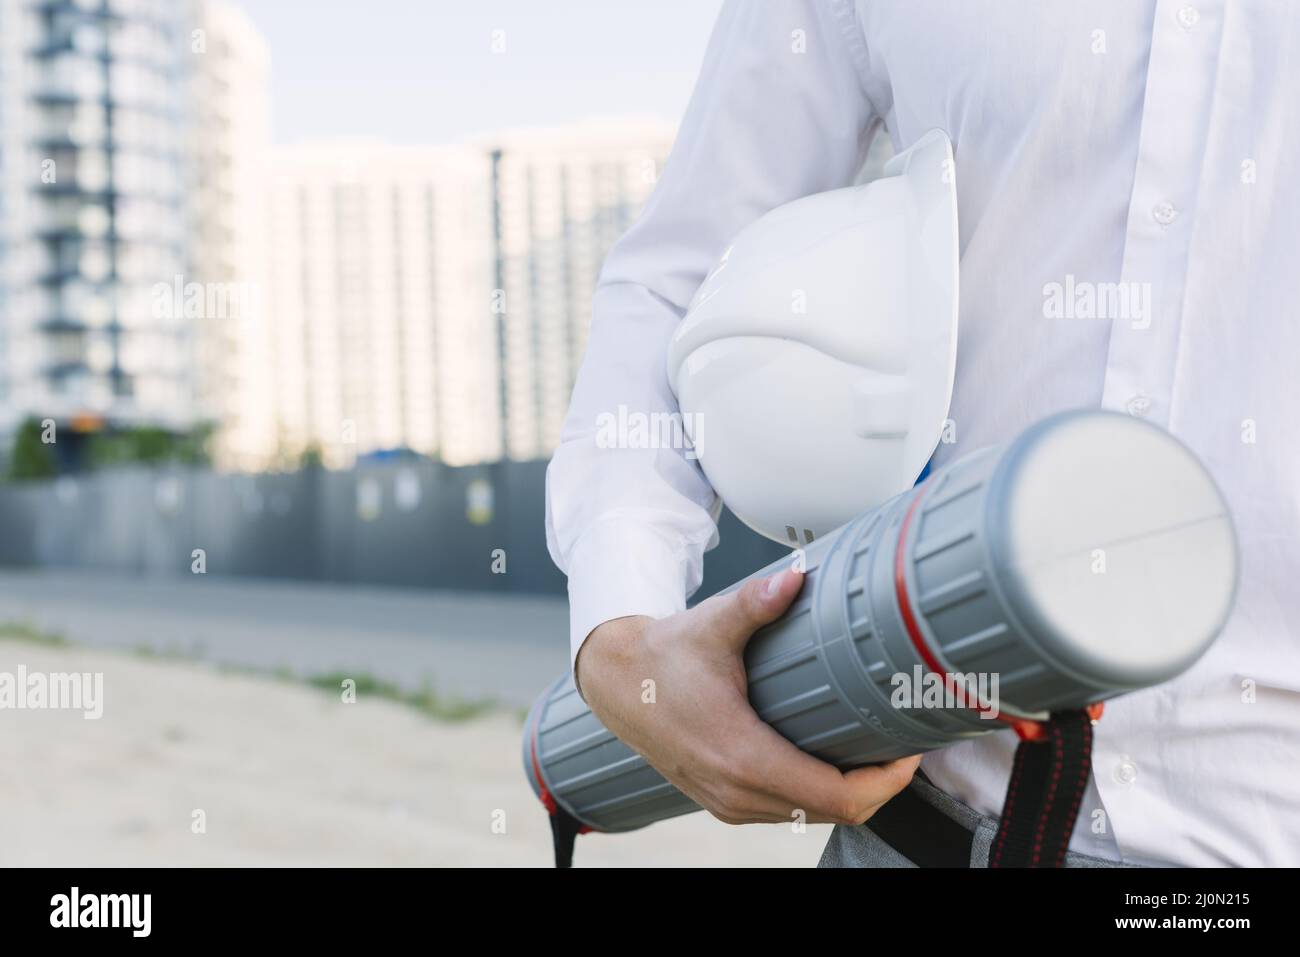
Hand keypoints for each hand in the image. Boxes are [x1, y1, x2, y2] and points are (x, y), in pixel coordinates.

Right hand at [575, 569, 921, 825]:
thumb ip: (756, 602)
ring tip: (876, 750)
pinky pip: (791, 812)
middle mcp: (737, 792)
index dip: (885, 780)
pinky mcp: (726, 802)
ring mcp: (731, 803)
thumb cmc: (665, 657)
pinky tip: (835, 759)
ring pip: (814, 817)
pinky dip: (822, 794)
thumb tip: (796, 576)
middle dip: (879, 785)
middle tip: (901, 744)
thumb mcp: (710, 625)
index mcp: (741, 756)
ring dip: (852, 792)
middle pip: (837, 813)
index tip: (908, 750)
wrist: (618, 685)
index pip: (837, 795)